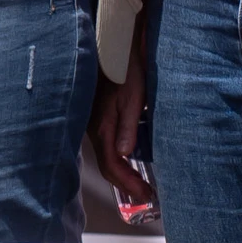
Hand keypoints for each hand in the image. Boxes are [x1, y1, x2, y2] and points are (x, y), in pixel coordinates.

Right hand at [90, 73, 153, 210]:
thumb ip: (127, 126)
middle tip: (146, 195)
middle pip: (107, 164)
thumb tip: (124, 154)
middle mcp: (94, 128)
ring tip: (141, 181)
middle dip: (126, 182)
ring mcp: (94, 123)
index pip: (111, 165)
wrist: (111, 46)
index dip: (128, 184)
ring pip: (107, 154)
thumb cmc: (123, 69)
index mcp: (101, 126)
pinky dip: (120, 157)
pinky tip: (131, 158)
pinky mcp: (99, 116)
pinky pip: (107, 143)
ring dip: (124, 170)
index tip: (147, 195)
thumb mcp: (130, 97)